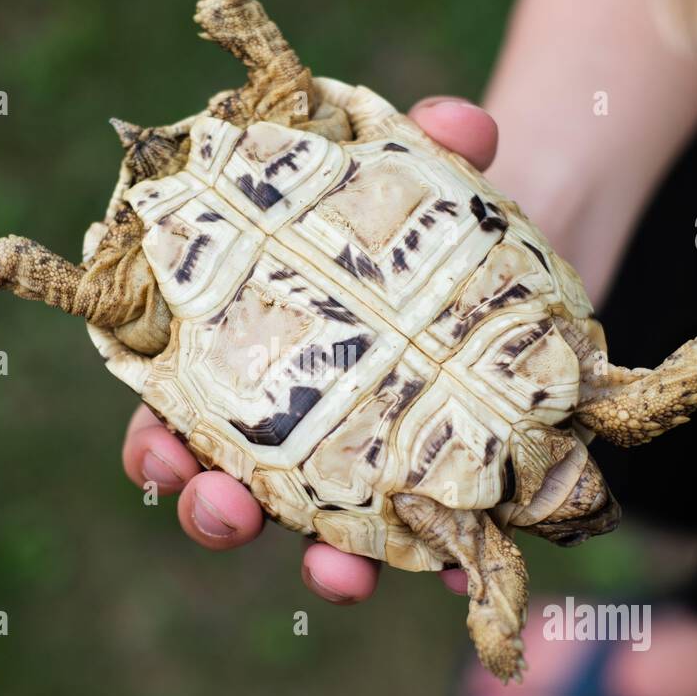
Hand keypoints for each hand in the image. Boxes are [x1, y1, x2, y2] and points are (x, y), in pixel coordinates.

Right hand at [120, 96, 498, 602]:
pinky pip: (440, 550)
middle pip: (234, 491)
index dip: (158, 445)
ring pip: (326, 541)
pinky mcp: (447, 490)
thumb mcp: (435, 176)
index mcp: (261, 358)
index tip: (163, 452)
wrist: (537, 262)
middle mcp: (303, 428)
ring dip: (322, 567)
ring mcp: (370, 467)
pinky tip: (464, 572)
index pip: (182, 415)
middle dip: (217, 513)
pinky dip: (449, 567)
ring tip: (337, 574)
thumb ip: (439, 140)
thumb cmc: (441, 224)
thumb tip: (460, 121)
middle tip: (225, 509)